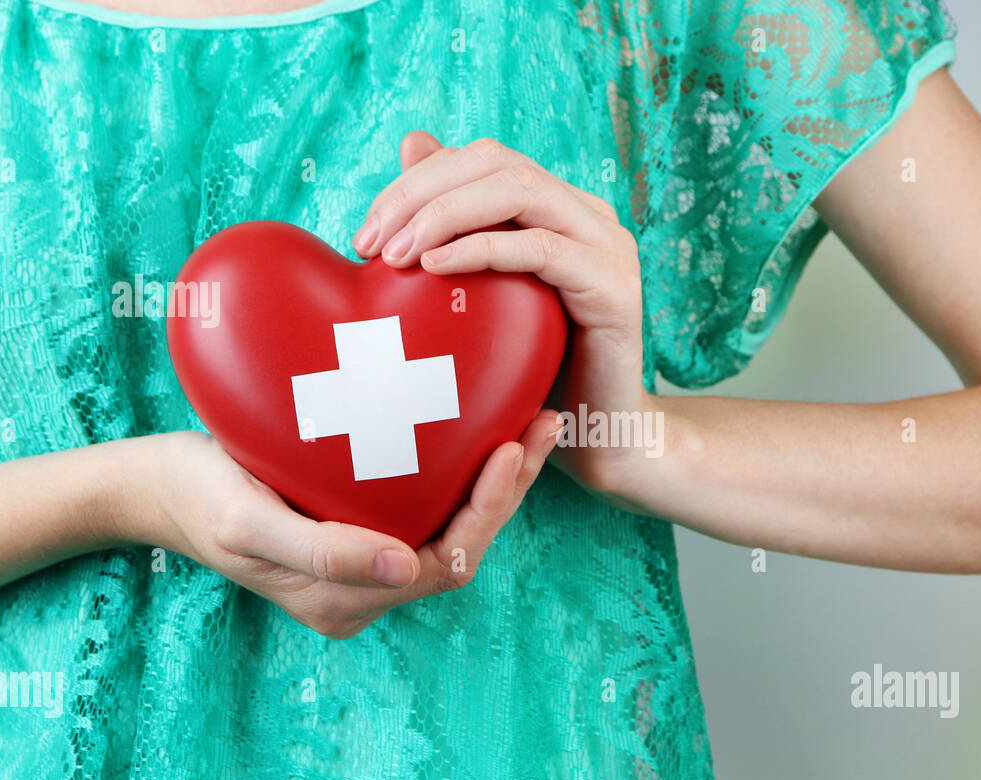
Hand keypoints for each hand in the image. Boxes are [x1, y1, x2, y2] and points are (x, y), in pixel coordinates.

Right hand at [119, 423, 560, 638]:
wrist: (151, 485)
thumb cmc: (194, 499)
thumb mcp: (249, 524)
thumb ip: (324, 552)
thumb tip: (407, 568)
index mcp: (349, 601)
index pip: (446, 564)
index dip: (488, 511)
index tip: (510, 446)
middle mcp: (368, 586)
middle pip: (462, 542)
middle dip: (508, 488)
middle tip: (545, 421)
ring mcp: (365, 557)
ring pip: (450, 521)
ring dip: (495, 475)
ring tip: (532, 415)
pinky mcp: (359, 522)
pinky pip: (425, 500)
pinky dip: (460, 464)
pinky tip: (481, 417)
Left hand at [352, 131, 658, 496]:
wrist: (597, 435)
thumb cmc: (537, 373)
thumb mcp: (481, 297)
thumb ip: (453, 226)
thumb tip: (411, 142)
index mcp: (559, 207)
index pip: (481, 160)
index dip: (417, 181)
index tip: (366, 234)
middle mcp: (589, 215)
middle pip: (499, 163)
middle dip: (422, 193)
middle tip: (369, 243)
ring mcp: (608, 246)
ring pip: (520, 191)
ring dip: (445, 214)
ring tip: (395, 255)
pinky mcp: (615, 287)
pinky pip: (542, 250)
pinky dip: (483, 249)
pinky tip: (436, 266)